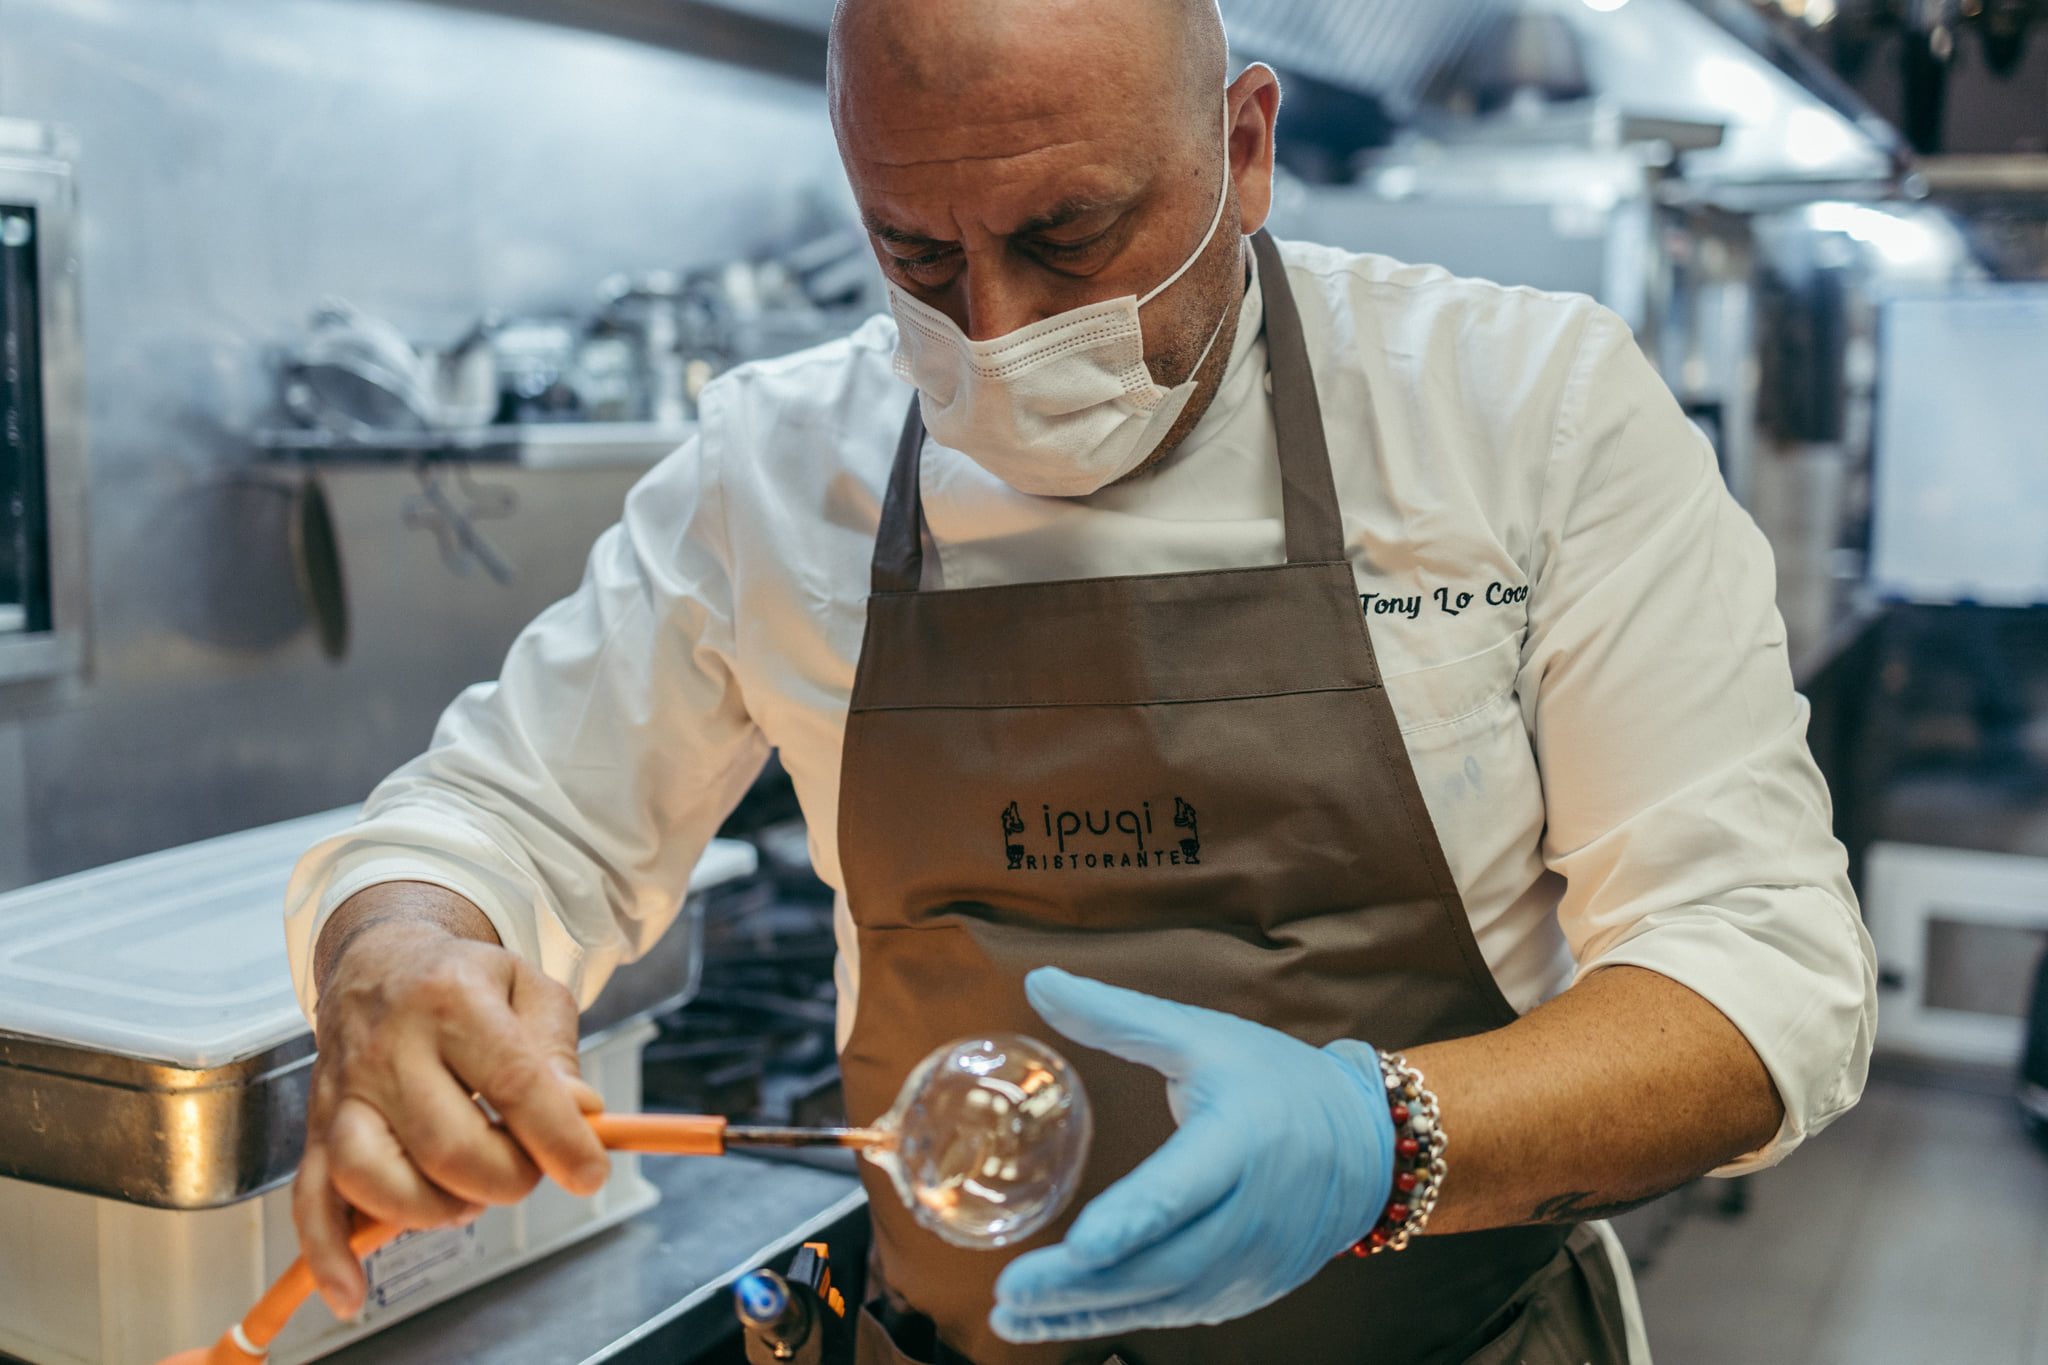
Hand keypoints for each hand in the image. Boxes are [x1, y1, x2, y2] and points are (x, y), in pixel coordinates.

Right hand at [293, 905, 610, 1317]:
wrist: (378, 960)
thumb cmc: (464, 981)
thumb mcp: (529, 990)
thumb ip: (557, 1053)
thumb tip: (580, 1113)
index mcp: (452, 1000)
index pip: (513, 1083)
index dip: (558, 1139)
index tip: (589, 1172)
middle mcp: (390, 1046)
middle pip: (448, 1145)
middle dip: (506, 1178)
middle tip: (526, 1168)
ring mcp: (345, 1091)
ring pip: (374, 1178)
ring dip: (434, 1209)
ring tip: (468, 1194)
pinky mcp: (317, 1129)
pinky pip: (310, 1202)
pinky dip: (327, 1255)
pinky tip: (352, 1292)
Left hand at [991, 968, 1393, 1342]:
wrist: (1367, 1144)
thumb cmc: (1275, 1080)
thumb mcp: (1202, 1036)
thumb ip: (1117, 1017)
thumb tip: (1037, 981)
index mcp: (1241, 1139)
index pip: (1183, 1188)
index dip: (1133, 1219)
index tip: (1081, 1245)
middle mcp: (1254, 1214)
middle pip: (1165, 1261)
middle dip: (1085, 1284)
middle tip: (1011, 1290)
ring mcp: (1255, 1263)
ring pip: (1165, 1299)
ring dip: (1087, 1314)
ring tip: (1013, 1316)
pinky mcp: (1248, 1291)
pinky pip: (1175, 1314)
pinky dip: (1114, 1321)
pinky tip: (1055, 1323)